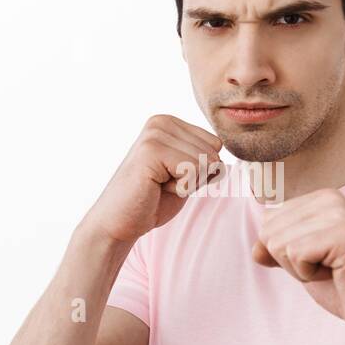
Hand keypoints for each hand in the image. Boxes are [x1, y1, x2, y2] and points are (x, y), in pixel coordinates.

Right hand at [81, 114, 224, 245]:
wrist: (120, 223)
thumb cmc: (153, 201)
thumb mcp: (186, 174)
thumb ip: (204, 157)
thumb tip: (224, 150)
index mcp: (169, 123)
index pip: (216, 144)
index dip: (201, 170)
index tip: (172, 177)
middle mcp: (161, 121)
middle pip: (214, 152)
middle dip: (196, 177)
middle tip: (163, 184)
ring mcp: (155, 133)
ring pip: (206, 161)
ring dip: (187, 183)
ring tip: (158, 185)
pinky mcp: (151, 149)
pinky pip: (194, 170)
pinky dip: (181, 188)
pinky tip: (156, 187)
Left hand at [250, 188, 344, 342]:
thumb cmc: (344, 288)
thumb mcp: (302, 264)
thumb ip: (278, 250)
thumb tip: (256, 250)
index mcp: (322, 198)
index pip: (267, 221)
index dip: (285, 253)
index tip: (320, 261)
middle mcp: (331, 198)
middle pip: (268, 231)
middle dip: (290, 261)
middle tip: (327, 269)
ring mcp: (339, 215)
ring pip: (277, 243)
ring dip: (300, 270)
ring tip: (333, 272)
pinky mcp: (344, 236)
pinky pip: (295, 254)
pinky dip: (308, 275)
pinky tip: (338, 275)